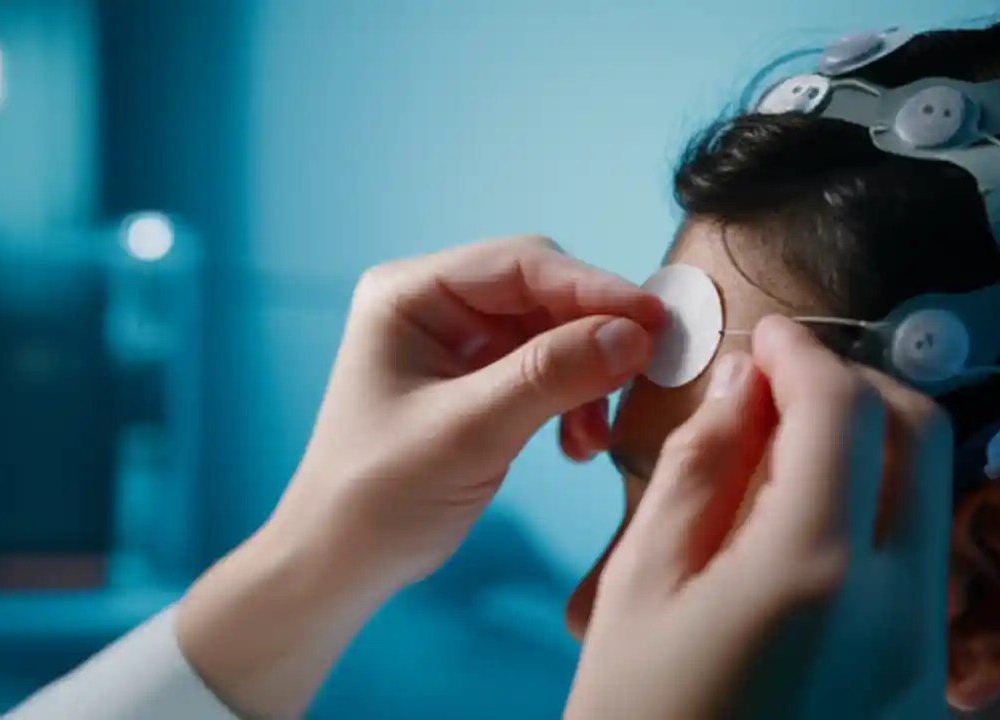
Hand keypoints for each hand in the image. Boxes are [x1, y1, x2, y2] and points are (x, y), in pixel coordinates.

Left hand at [282, 234, 665, 584]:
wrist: (342, 564)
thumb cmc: (380, 494)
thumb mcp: (469, 431)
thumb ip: (551, 376)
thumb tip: (637, 334)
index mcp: (411, 293)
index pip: (521, 266)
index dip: (594, 288)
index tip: (656, 320)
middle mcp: (436, 304)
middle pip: (543, 293)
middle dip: (594, 334)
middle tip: (642, 373)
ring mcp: (460, 342)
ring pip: (554, 333)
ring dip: (588, 375)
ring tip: (594, 435)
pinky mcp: (481, 381)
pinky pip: (549, 370)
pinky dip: (574, 400)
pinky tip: (578, 443)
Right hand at [564, 316, 951, 719]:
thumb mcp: (640, 588)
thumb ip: (699, 468)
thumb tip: (743, 383)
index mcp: (813, 571)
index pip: (842, 408)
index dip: (801, 353)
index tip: (763, 338)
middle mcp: (901, 605)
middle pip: (919, 436)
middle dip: (854, 387)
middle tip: (779, 388)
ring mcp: (928, 650)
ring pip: (931, 495)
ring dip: (871, 447)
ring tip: (783, 455)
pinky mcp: (928, 682)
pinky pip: (923, 560)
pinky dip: (878, 513)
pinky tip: (805, 529)